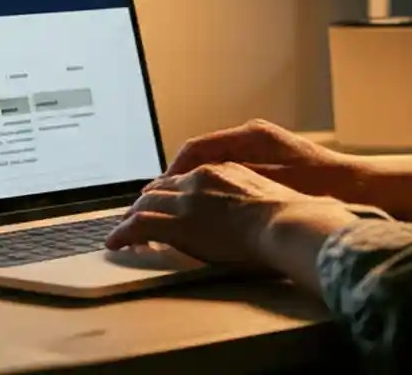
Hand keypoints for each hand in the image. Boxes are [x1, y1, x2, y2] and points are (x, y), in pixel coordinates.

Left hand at [105, 162, 360, 275]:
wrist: (288, 223)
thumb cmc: (295, 216)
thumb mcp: (276, 193)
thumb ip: (260, 196)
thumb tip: (269, 212)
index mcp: (224, 169)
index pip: (188, 176)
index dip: (173, 189)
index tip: (166, 200)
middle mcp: (201, 178)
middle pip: (163, 187)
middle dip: (147, 201)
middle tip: (135, 215)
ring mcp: (187, 199)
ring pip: (146, 203)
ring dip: (131, 217)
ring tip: (121, 232)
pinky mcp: (177, 222)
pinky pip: (140, 226)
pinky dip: (123, 234)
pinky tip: (116, 243)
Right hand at [161, 119, 358, 198]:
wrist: (359, 187)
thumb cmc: (320, 188)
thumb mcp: (271, 187)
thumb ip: (232, 183)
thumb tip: (194, 186)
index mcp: (251, 137)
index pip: (197, 147)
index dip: (174, 169)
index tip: (159, 189)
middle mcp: (253, 135)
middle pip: (203, 152)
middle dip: (180, 174)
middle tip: (161, 198)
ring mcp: (261, 144)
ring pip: (215, 159)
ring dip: (196, 178)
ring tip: (179, 201)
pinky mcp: (269, 157)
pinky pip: (230, 166)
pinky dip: (214, 181)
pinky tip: (209, 202)